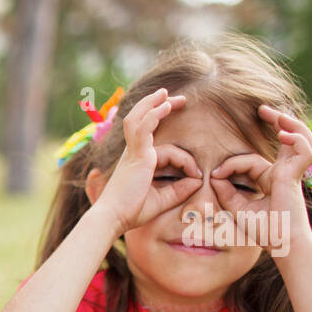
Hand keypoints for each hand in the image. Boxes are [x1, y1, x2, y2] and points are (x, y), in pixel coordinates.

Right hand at [90, 88, 202, 235]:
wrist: (113, 218)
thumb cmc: (132, 211)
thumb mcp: (162, 200)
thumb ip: (179, 190)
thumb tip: (197, 180)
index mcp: (137, 162)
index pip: (166, 150)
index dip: (186, 160)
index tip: (197, 175)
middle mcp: (133, 153)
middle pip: (141, 121)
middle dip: (158, 107)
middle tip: (176, 99)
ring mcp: (133, 151)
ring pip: (139, 118)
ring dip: (153, 103)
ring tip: (167, 93)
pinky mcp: (137, 153)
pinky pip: (144, 126)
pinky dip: (155, 113)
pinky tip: (166, 105)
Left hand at [210, 104, 311, 251]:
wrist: (281, 243)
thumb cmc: (264, 230)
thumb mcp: (237, 208)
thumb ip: (226, 191)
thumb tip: (214, 175)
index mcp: (271, 179)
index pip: (249, 162)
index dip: (230, 165)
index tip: (214, 176)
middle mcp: (283, 173)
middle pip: (286, 140)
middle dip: (276, 121)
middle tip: (262, 109)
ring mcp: (291, 173)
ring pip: (298, 140)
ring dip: (288, 123)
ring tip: (274, 112)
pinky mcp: (295, 176)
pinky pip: (303, 151)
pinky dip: (296, 139)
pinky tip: (283, 134)